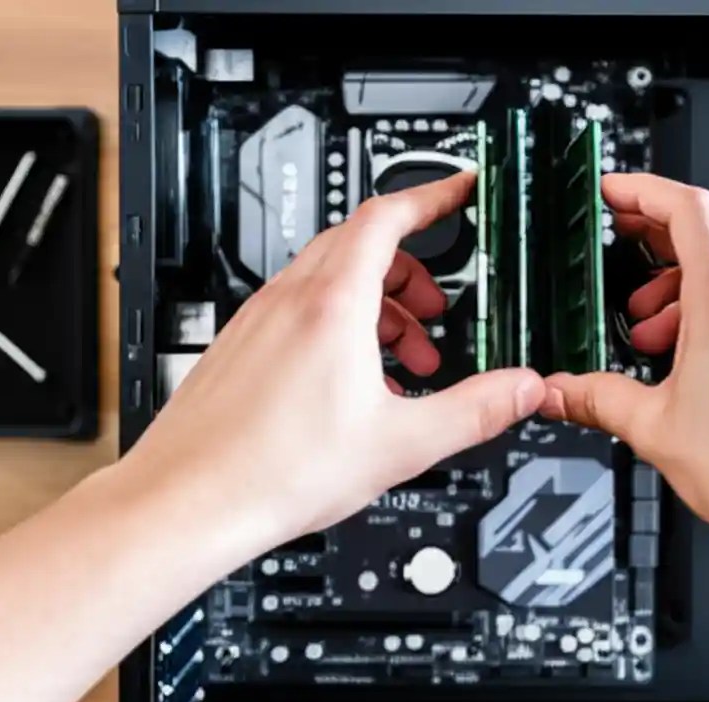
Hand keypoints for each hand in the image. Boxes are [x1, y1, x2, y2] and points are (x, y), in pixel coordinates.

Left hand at [123, 171, 544, 549]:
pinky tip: (352, 383)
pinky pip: (299, 310)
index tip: (459, 192)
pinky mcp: (240, 346)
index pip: (387, 216)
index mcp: (332, 307)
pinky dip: (339, 324)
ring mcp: (258, 320)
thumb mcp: (400, 444)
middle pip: (361, 243)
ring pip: (329, 279)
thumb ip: (473, 411)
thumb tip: (520, 388)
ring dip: (377, 303)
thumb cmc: (270, 472)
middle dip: (411, 267)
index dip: (431, 196)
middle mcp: (289, 301)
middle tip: (438, 306)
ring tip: (404, 358)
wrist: (187, 502)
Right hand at [540, 173, 708, 538]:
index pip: (687, 207)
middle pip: (708, 236)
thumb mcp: (657, 429)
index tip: (612, 192)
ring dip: (681, 287)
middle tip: (617, 256)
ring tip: (648, 331)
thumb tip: (561, 390)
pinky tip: (691, 362)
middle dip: (653, 243)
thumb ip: (598, 399)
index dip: (643, 190)